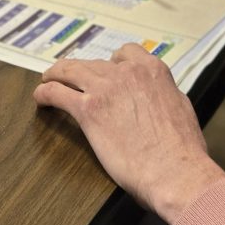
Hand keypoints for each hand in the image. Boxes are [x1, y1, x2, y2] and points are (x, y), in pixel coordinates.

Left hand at [35, 45, 224, 223]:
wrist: (175, 171)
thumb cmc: (183, 151)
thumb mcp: (181, 109)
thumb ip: (164, 96)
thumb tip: (159, 97)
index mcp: (153, 71)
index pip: (125, 53)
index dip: (112, 62)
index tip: (106, 71)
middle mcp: (127, 73)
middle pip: (94, 63)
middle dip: (82, 72)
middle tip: (72, 80)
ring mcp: (106, 88)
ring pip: (70, 70)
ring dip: (56, 74)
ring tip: (48, 80)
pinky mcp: (88, 110)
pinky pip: (57, 93)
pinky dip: (45, 93)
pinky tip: (40, 98)